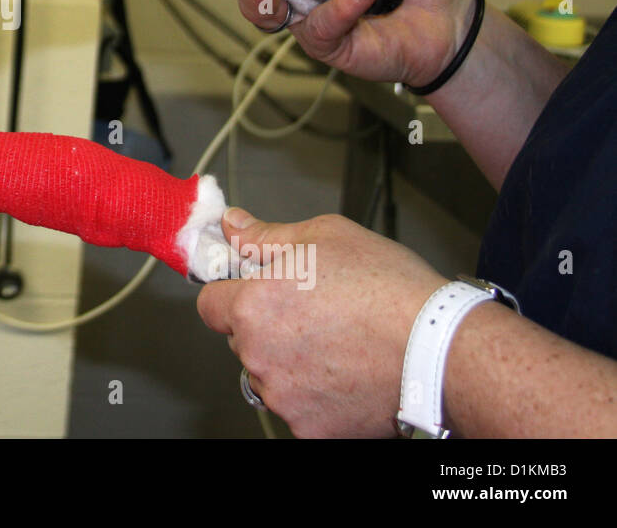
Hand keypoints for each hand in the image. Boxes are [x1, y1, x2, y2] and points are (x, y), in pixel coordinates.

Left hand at [196, 207, 446, 437]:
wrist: (442, 348)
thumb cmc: (390, 289)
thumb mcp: (325, 236)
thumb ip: (266, 236)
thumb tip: (233, 225)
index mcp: (253, 306)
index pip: (210, 303)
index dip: (234, 293)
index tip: (258, 290)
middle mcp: (258, 355)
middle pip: (242, 340)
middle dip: (267, 327)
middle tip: (315, 313)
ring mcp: (283, 396)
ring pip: (270, 375)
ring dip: (290, 363)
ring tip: (340, 343)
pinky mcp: (311, 428)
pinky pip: (300, 407)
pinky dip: (318, 396)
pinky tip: (349, 373)